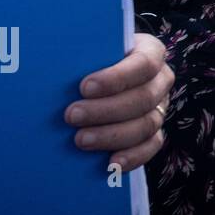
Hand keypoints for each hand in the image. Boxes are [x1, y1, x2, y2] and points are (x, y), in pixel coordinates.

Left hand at [65, 32, 173, 171]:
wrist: (95, 79)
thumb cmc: (90, 61)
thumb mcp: (91, 52)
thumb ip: (85, 57)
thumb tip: (54, 66)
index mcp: (151, 52)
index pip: (144, 63)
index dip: (116, 78)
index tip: (84, 87)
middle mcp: (161, 80)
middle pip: (143, 97)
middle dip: (106, 110)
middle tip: (72, 116)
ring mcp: (160, 107)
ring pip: (147, 124)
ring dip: (112, 135)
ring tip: (80, 139)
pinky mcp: (154, 132)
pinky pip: (151, 146)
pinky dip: (133, 156)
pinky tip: (111, 163)